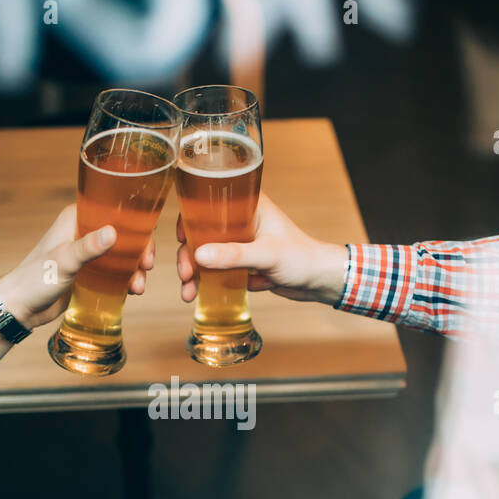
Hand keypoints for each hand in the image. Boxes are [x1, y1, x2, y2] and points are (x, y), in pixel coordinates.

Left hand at [0, 204, 154, 330]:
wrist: (20, 307)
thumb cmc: (35, 279)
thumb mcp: (64, 261)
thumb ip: (88, 248)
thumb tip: (113, 233)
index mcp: (76, 218)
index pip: (113, 210)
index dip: (135, 222)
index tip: (147, 239)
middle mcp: (83, 231)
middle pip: (123, 233)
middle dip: (140, 249)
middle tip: (147, 265)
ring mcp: (87, 253)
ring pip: (122, 254)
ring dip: (135, 268)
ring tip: (138, 286)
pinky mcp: (89, 272)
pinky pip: (115, 271)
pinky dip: (126, 279)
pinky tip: (133, 290)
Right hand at [176, 194, 345, 305]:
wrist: (318, 281)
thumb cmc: (301, 257)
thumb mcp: (266, 254)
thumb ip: (234, 255)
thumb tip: (199, 255)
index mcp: (247, 205)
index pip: (209, 203)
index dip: (189, 218)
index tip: (179, 238)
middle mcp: (240, 221)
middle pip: (202, 233)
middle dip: (188, 255)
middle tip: (185, 273)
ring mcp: (240, 243)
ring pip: (207, 254)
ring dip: (194, 272)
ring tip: (188, 292)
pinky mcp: (241, 263)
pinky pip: (217, 270)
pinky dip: (206, 282)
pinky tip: (196, 295)